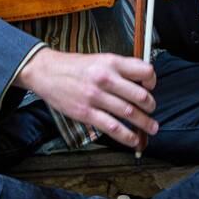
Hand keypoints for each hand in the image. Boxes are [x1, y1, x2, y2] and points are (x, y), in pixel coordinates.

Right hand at [15, 48, 158, 147]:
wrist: (46, 72)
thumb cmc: (74, 66)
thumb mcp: (99, 59)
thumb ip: (119, 69)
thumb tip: (141, 83)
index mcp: (111, 62)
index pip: (144, 71)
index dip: (152, 82)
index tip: (151, 88)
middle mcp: (105, 78)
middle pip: (140, 96)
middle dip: (151, 106)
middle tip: (152, 111)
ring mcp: (95, 97)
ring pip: (129, 113)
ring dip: (145, 124)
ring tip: (151, 128)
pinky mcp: (86, 113)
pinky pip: (113, 127)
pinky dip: (127, 136)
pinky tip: (134, 140)